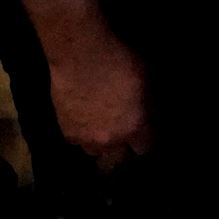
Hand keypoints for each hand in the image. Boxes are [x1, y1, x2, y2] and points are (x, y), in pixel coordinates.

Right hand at [50, 34, 151, 169]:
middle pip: (118, 161)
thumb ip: (149, 104)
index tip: (145, 134)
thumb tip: (151, 114)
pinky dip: (81, 134)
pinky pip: (76, 141)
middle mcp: (111, 140)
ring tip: (100, 131)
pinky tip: (82, 121)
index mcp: (134, 128)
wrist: (81, 56)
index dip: (145, 141)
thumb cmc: (119, 61)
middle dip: (122, 153)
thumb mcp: (147, 80)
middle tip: (122, 140)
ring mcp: (86, 138)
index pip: (145, 148)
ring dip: (99, 145)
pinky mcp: (67, 131)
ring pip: (95, 153)